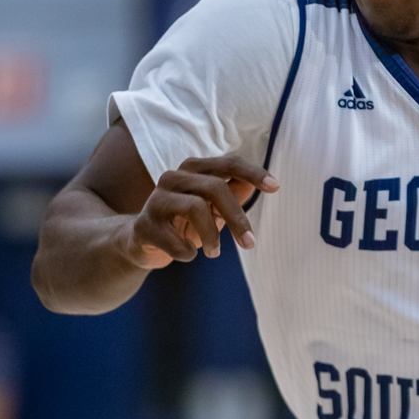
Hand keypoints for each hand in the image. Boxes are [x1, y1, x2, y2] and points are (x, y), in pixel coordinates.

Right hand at [116, 156, 276, 268]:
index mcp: (193, 169)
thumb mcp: (212, 208)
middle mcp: (173, 177)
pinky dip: (188, 252)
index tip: (275, 187)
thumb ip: (232, 193)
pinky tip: (188, 254)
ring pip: (196, 208)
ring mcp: (156, 200)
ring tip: (214, 252)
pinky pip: (176, 241)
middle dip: (237, 218)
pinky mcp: (144, 225)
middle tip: (249, 243)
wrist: (142, 243)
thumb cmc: (184, 222)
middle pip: (215, 187)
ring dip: (212, 237)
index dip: (253, 172)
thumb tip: (253, 184)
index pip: (228, 163)